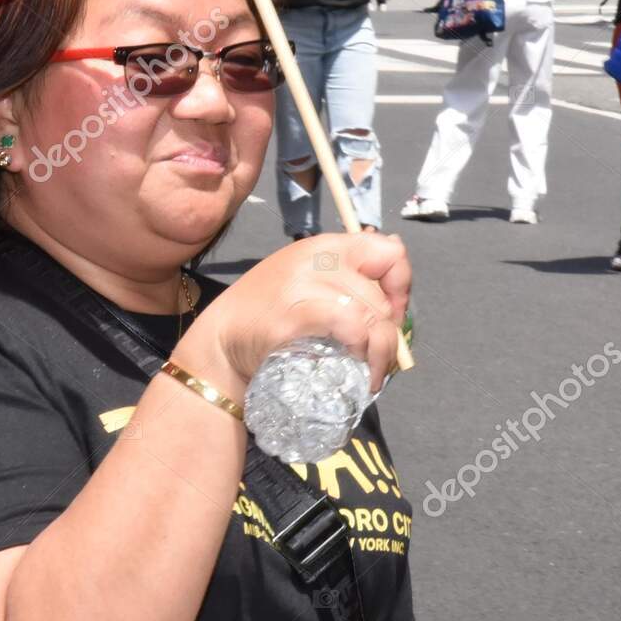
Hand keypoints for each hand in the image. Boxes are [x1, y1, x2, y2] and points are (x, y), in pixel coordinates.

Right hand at [174, 234, 410, 399]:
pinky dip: (364, 351)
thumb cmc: (264, 316)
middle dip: (390, 333)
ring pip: (373, 315)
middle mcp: (318, 257)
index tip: (390, 314)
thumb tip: (394, 282)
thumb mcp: (305, 281)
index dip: (401, 286)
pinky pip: (352, 327)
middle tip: (378, 358)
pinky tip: (361, 372)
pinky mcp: (296, 315)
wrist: (220, 343)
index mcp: (324, 246)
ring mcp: (305, 284)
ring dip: (382, 353)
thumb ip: (345, 277)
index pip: (391, 252)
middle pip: (382, 294)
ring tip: (372, 374)